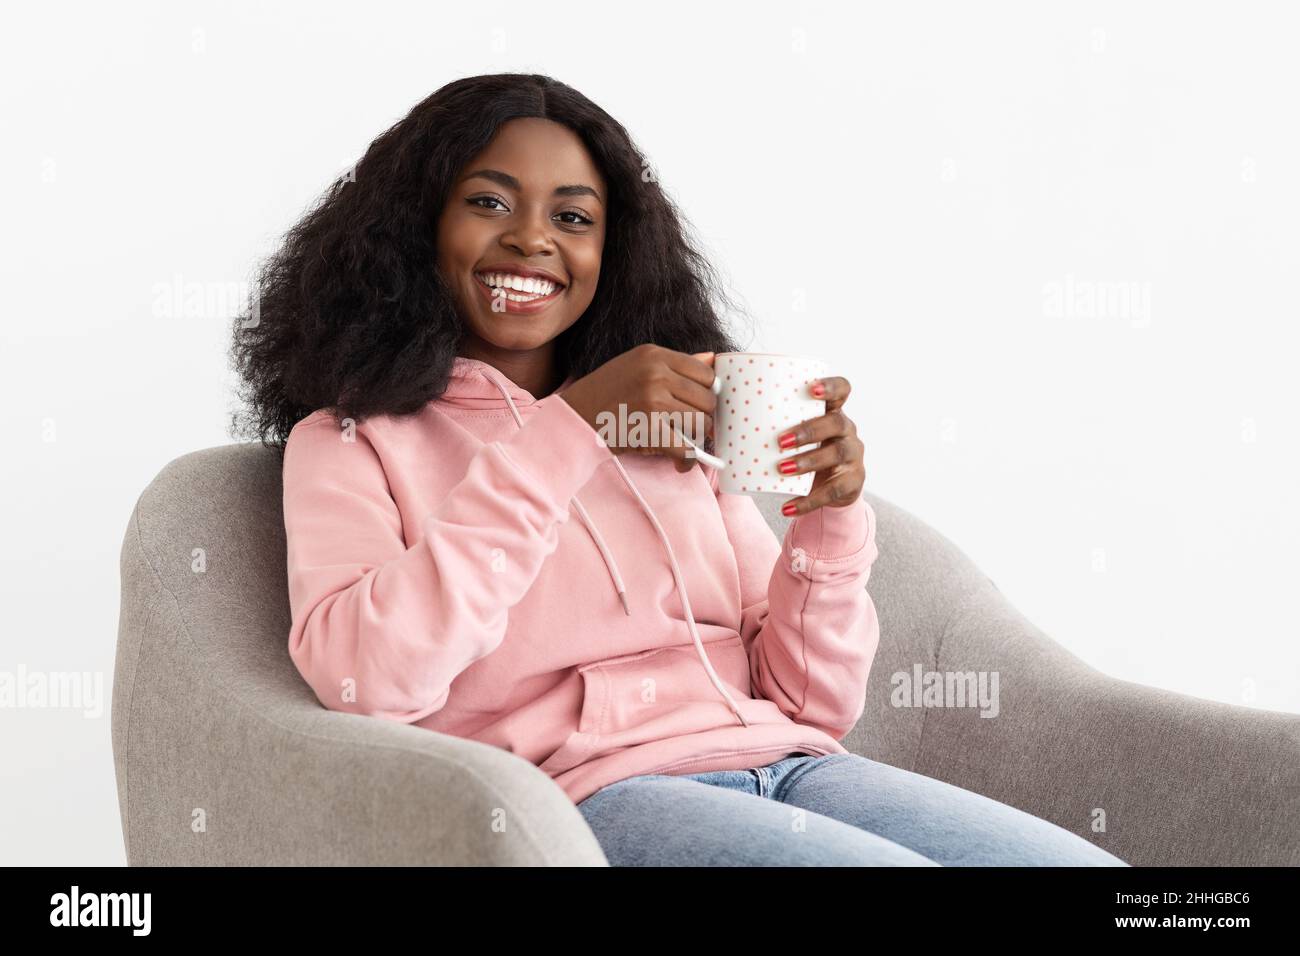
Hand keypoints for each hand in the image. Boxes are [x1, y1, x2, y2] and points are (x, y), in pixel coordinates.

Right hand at [559, 344, 717, 473]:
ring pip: (701, 423)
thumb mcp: (635, 367)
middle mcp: (656, 373)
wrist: (572, 419)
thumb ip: (672, 365)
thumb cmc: (604, 396)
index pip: (706, 373)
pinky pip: (686, 448)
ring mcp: (653, 400)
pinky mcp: (650, 428)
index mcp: (654, 355)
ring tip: (683, 446)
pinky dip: (687, 460)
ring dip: (696, 440)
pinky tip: (680, 463)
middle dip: (704, 419)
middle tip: (692, 431)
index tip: (699, 407)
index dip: (707, 393)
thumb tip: (711, 359)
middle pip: (707, 400)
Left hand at [774, 376, 865, 515]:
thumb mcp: (792, 434)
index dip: (830, 385)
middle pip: (837, 422)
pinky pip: (833, 492)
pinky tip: (788, 507)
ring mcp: (853, 456)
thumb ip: (766, 424)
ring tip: (782, 468)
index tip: (811, 388)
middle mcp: (847, 430)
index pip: (842, 389)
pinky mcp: (852, 482)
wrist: (829, 488)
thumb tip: (716, 420)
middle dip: (809, 430)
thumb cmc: (802, 452)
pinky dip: (808, 501)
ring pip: (837, 453)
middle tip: (781, 441)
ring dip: (808, 460)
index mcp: (831, 411)